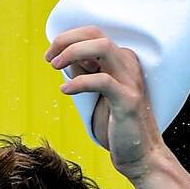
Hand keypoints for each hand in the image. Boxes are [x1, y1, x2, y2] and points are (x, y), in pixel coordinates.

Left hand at [45, 26, 164, 180]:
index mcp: (121, 60)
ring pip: (103, 47)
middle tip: (48, 58)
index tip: (50, 54)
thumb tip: (65, 58)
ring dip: (73, 52)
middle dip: (66, 40)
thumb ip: (84, 73)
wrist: (140, 154)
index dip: (67, 39)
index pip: (92, 34)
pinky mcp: (128, 100)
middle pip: (96, 34)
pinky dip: (80, 82)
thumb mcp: (95, 93)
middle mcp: (128, 64)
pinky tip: (65, 90)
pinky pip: (102, 81)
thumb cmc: (115, 124)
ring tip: (55, 66)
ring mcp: (130, 81)